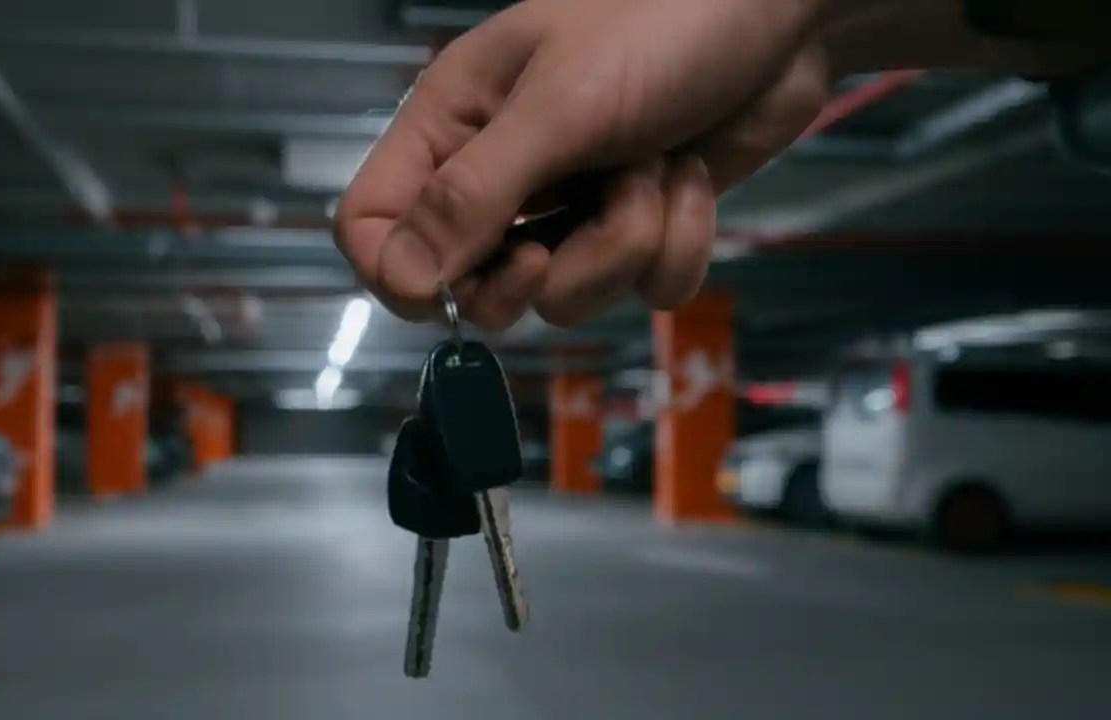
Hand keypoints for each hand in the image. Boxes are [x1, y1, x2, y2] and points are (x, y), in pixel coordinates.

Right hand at [334, 0, 831, 328]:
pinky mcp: (637, 226)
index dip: (401, 273)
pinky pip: (639, 288)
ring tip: (653, 168)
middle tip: (560, 243)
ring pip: (564, 296)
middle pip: (469, 285)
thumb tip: (403, 278)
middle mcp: (502, 174)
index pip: (373, 225)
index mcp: (454, 126)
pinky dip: (677, 245)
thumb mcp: (559, 107)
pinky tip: (690, 179)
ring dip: (623, 244)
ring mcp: (571, 206)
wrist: (782, 11)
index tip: (457, 285)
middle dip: (532, 276)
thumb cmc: (662, 22)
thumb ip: (474, 195)